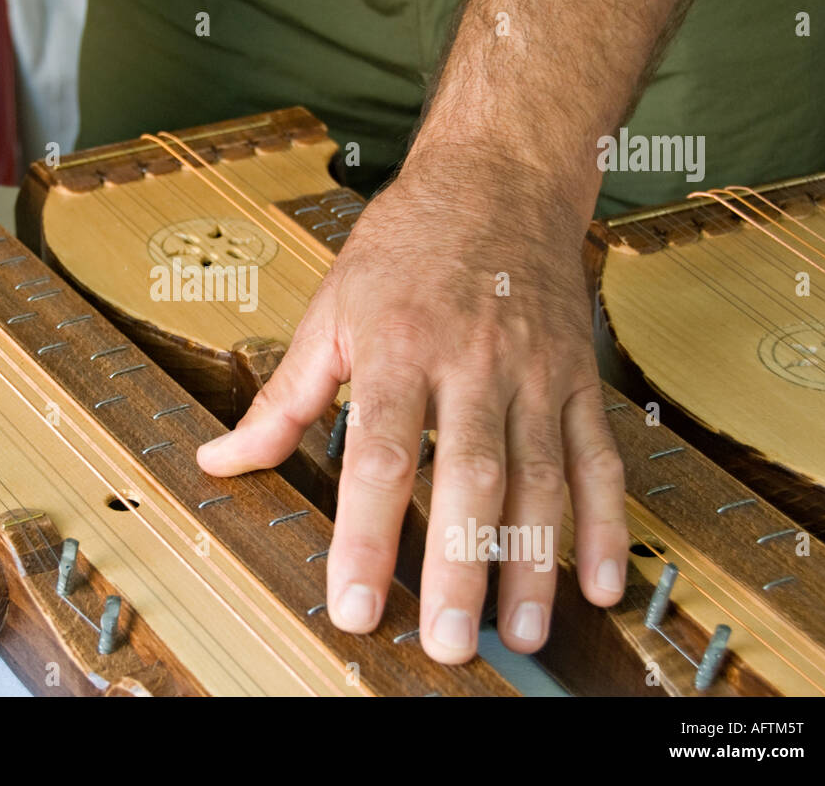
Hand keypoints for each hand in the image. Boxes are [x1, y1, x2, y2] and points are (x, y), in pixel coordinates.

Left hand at [197, 145, 628, 663]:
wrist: (498, 180)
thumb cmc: (405, 247)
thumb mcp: (330, 311)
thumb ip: (282, 397)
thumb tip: (221, 462)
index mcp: (396, 348)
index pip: (379, 457)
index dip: (365, 537)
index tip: (356, 606)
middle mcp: (471, 363)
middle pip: (468, 477)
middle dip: (459, 567)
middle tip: (450, 644)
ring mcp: (534, 372)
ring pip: (541, 479)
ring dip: (532, 563)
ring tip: (519, 633)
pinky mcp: (578, 378)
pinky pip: (599, 457)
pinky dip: (604, 524)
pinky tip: (597, 583)